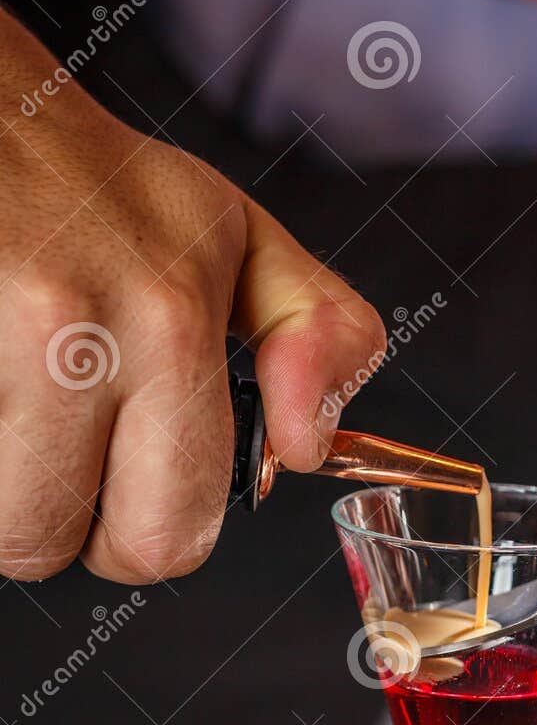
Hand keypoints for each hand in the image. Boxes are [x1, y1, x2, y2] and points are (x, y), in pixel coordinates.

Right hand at [0, 11, 384, 582]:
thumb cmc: (96, 180)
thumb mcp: (237, 238)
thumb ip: (317, 337)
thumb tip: (309, 446)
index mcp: (169, 323)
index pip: (166, 535)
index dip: (140, 535)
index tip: (123, 490)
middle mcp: (73, 336)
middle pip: (49, 544)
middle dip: (51, 525)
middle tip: (53, 454)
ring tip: (11, 399)